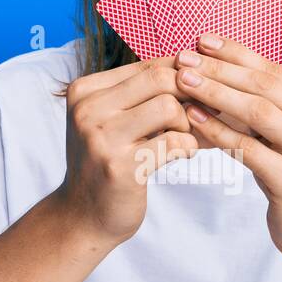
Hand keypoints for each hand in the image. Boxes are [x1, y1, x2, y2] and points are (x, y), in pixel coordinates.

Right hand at [55, 58, 199, 245]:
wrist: (83, 216)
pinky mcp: (120, 168)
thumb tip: (192, 65)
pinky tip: (181, 156)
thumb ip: (140, 92)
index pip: (147, 65)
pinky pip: (174, 143)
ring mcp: (101, 139)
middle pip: (160, 78)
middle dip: (188, 96)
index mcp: (84, 90)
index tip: (198, 94)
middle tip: (198, 116)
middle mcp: (87, 110)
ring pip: (168, 107)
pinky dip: (187, 148)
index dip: (182, 77)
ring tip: (181, 139)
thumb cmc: (106, 161)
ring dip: (186, 125)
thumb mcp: (111, 119)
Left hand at [174, 34, 281, 263]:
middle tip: (185, 58)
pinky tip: (193, 119)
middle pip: (266, 86)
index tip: (203, 40)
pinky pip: (248, 148)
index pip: (276, 71)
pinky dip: (217, 130)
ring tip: (183, 81)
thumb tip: (219, 67)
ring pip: (257, 112)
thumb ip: (270, 106)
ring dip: (216, 93)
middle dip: (221, 69)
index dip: (237, 53)